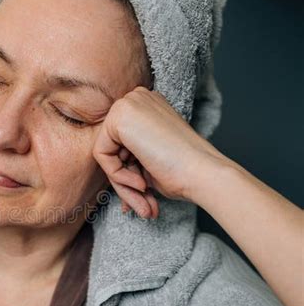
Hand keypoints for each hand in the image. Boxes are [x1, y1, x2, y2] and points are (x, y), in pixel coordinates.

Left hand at [92, 85, 224, 218]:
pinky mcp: (120, 115)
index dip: (129, 173)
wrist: (203, 173)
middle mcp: (136, 98)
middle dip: (124, 181)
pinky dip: (118, 176)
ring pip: (105, 153)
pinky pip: (101, 154)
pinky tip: (142, 183)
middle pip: (111, 147)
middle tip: (142, 206)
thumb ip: (128, 158)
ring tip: (144, 201)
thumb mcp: (149, 160)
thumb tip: (113, 173)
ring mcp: (128, 103)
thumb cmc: (184, 172)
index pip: (120, 144)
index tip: (143, 196)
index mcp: (146, 106)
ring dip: (123, 184)